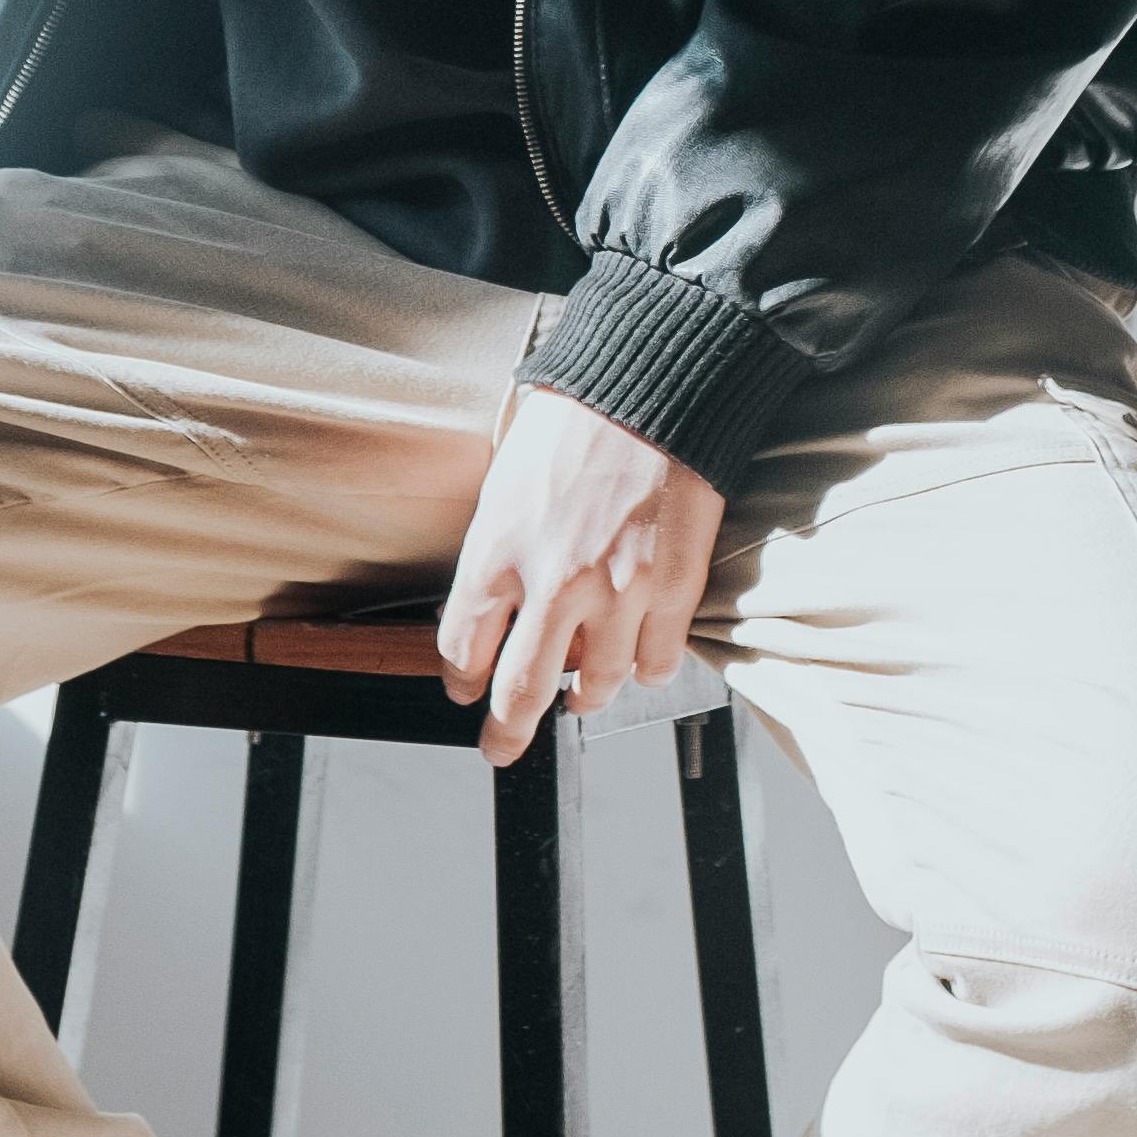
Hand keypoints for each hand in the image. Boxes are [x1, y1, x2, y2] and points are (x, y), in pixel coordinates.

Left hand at [438, 389, 723, 768]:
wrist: (651, 389)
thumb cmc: (573, 425)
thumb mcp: (504, 486)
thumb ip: (498, 556)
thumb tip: (500, 615)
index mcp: (498, 550)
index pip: (462, 648)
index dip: (462, 680)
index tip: (466, 690)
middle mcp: (553, 581)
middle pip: (521, 692)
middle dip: (506, 733)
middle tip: (500, 748)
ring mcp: (618, 591)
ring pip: (598, 688)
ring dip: (586, 698)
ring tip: (584, 693)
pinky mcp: (674, 588)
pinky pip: (657, 664)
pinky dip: (646, 671)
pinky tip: (639, 658)